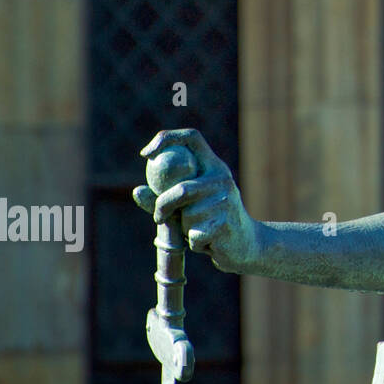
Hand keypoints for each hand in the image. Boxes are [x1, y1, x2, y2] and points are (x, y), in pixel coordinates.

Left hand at [135, 129, 259, 273]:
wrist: (247, 244)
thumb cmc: (211, 222)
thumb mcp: (187, 207)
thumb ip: (164, 199)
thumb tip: (137, 191)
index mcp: (214, 168)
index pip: (192, 139)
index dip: (167, 139)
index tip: (146, 154)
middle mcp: (222, 180)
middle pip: (182, 189)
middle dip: (163, 205)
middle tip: (158, 217)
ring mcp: (227, 201)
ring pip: (188, 216)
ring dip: (185, 229)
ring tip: (200, 231)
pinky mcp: (226, 224)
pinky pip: (195, 235)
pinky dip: (194, 243)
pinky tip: (209, 243)